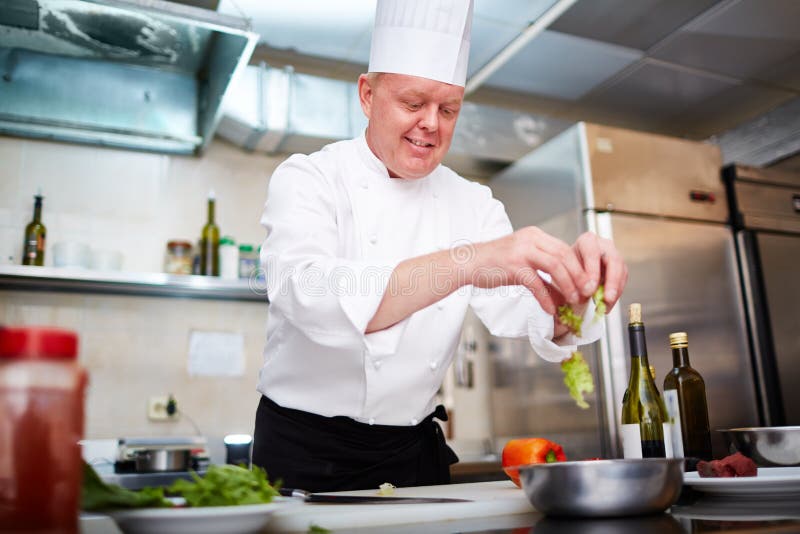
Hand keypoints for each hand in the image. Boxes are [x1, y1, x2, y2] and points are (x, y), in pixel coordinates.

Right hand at [472, 226, 594, 314]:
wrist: (468, 263)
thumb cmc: (494, 264)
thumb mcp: (522, 264)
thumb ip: (543, 274)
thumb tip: (564, 294)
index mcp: (535, 236)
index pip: (565, 248)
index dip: (580, 267)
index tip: (587, 283)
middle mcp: (530, 239)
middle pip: (564, 255)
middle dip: (579, 276)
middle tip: (587, 293)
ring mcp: (521, 252)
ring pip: (555, 266)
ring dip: (568, 285)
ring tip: (573, 300)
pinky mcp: (513, 266)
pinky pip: (536, 283)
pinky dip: (546, 298)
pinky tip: (550, 309)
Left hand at [571, 232, 626, 310]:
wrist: (572, 269)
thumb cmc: (567, 268)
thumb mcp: (565, 272)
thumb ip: (572, 282)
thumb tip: (581, 297)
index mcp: (587, 241)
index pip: (592, 253)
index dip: (592, 271)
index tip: (590, 289)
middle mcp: (603, 245)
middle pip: (613, 260)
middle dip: (611, 281)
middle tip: (607, 298)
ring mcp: (614, 255)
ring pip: (621, 270)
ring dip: (615, 289)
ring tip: (607, 304)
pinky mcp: (620, 267)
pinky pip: (623, 279)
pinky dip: (616, 293)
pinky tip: (608, 304)